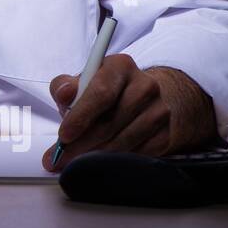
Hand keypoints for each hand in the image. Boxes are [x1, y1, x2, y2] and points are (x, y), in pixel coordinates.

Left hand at [42, 54, 218, 171]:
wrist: (140, 98)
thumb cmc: (103, 91)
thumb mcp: (81, 82)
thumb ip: (65, 86)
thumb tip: (63, 94)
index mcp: (120, 66)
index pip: (101, 93)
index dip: (81, 117)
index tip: (64, 136)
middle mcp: (145, 85)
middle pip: (111, 122)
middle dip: (81, 144)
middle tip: (61, 157)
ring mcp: (159, 110)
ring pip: (124, 141)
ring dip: (96, 155)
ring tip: (75, 161)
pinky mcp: (166, 133)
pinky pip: (139, 154)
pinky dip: (116, 160)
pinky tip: (101, 160)